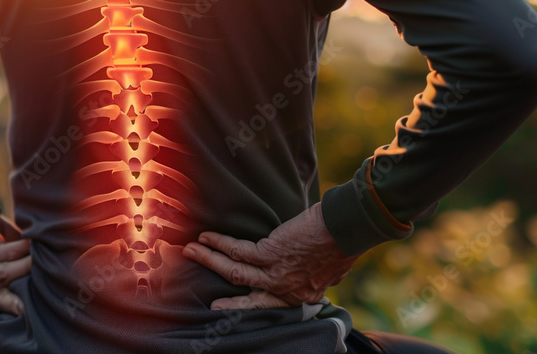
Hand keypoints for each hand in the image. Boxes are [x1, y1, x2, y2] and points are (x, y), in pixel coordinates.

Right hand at [182, 202, 360, 309]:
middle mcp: (286, 290)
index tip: (238, 307)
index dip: (251, 307)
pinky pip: (236, 251)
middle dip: (228, 302)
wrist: (345, 228)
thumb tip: (306, 270)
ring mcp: (275, 274)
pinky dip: (218, 244)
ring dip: (209, 261)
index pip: (271, 305)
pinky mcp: (268, 255)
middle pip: (248, 297)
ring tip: (191, 251)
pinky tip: (206, 238)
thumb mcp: (329, 270)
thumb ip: (312, 275)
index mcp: (301, 295)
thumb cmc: (342, 242)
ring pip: (234, 273)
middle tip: (213, 308)